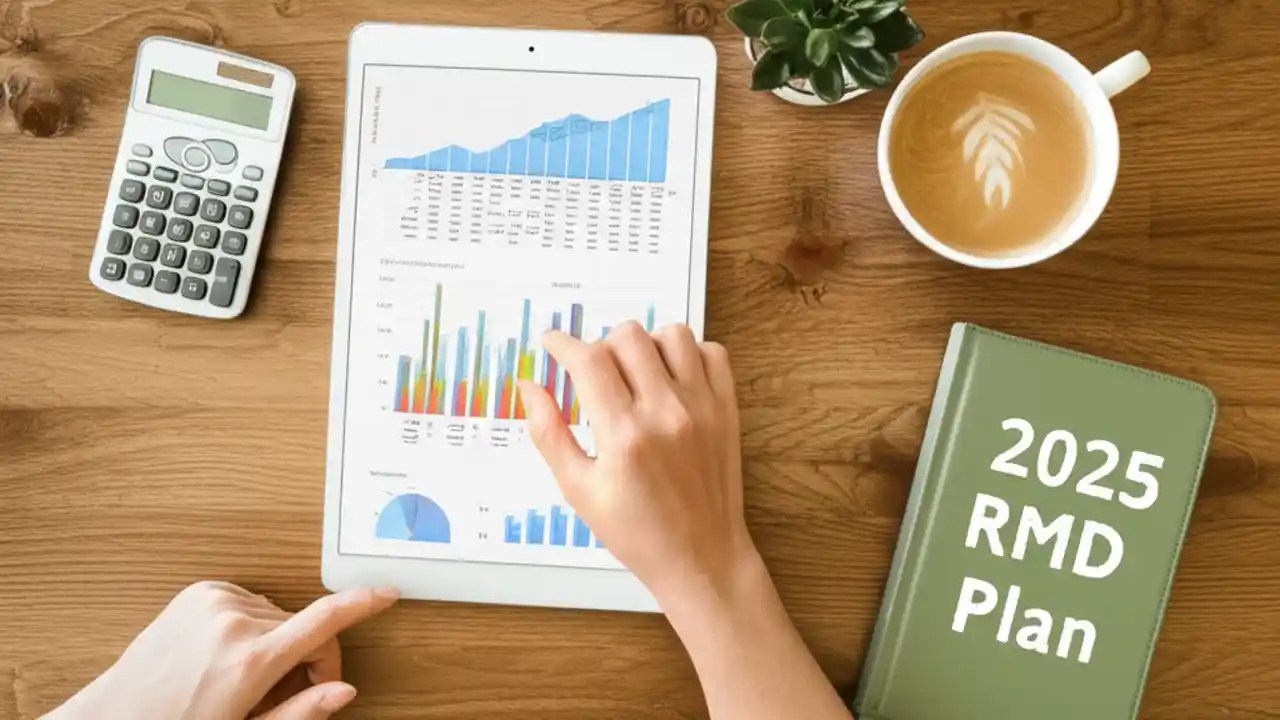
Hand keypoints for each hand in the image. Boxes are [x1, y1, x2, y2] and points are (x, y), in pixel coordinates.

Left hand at [47, 581, 398, 719]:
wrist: (113, 718)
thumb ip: (300, 712)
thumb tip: (343, 691)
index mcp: (250, 661)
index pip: (323, 621)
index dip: (362, 604)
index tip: (386, 593)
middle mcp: (234, 623)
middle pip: (304, 625)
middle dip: (309, 657)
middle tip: (288, 694)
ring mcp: (214, 602)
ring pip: (277, 614)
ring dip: (278, 641)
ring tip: (251, 677)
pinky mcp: (199, 591)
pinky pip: (249, 602)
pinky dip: (252, 623)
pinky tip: (231, 652)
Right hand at [518, 322, 759, 607]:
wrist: (701, 558)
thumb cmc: (637, 533)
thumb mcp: (578, 490)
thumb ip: (549, 433)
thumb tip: (529, 386)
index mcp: (624, 435)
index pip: (588, 360)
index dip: (562, 343)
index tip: (552, 343)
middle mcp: (666, 413)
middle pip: (627, 336)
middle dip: (601, 344)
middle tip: (595, 372)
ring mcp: (702, 408)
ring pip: (671, 335)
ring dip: (646, 344)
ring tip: (635, 372)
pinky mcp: (727, 410)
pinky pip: (712, 352)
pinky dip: (688, 353)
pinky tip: (671, 377)